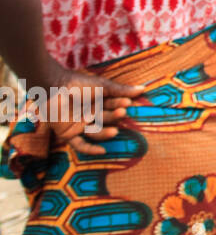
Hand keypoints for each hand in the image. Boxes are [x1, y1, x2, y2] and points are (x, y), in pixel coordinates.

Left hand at [27, 67, 143, 156]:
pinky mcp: (68, 134)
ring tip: (114, 131)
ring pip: (96, 132)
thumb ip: (121, 90)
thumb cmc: (77, 84)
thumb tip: (143, 88)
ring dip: (106, 132)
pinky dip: (90, 149)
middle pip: (106, 118)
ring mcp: (79, 125)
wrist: (52, 87)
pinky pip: (80, 144)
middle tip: (122, 112)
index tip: (128, 103)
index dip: (120, 104)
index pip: (112, 106)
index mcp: (97, 103)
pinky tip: (103, 151)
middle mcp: (89, 115)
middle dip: (114, 116)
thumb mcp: (101, 86)